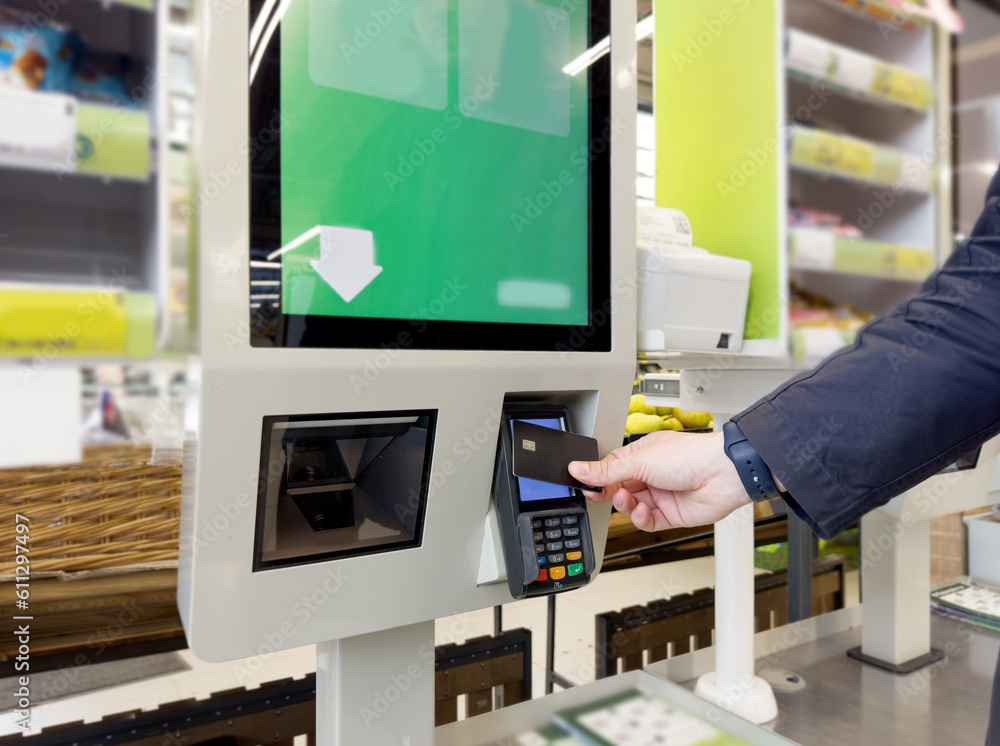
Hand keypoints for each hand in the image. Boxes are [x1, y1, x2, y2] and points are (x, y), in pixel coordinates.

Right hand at [568, 431, 751, 530]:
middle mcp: (650, 475)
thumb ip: (606, 470)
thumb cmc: (689, 456)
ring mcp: (660, 495)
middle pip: (617, 489)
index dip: (596, 477)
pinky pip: (647, 522)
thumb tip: (578, 469)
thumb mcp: (639, 460)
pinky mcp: (670, 515)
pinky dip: (640, 518)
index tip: (583, 483)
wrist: (722, 474)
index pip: (610, 468)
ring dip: (625, 505)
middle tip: (598, 495)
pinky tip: (642, 511)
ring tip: (625, 498)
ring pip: (630, 507)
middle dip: (608, 493)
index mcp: (641, 456)